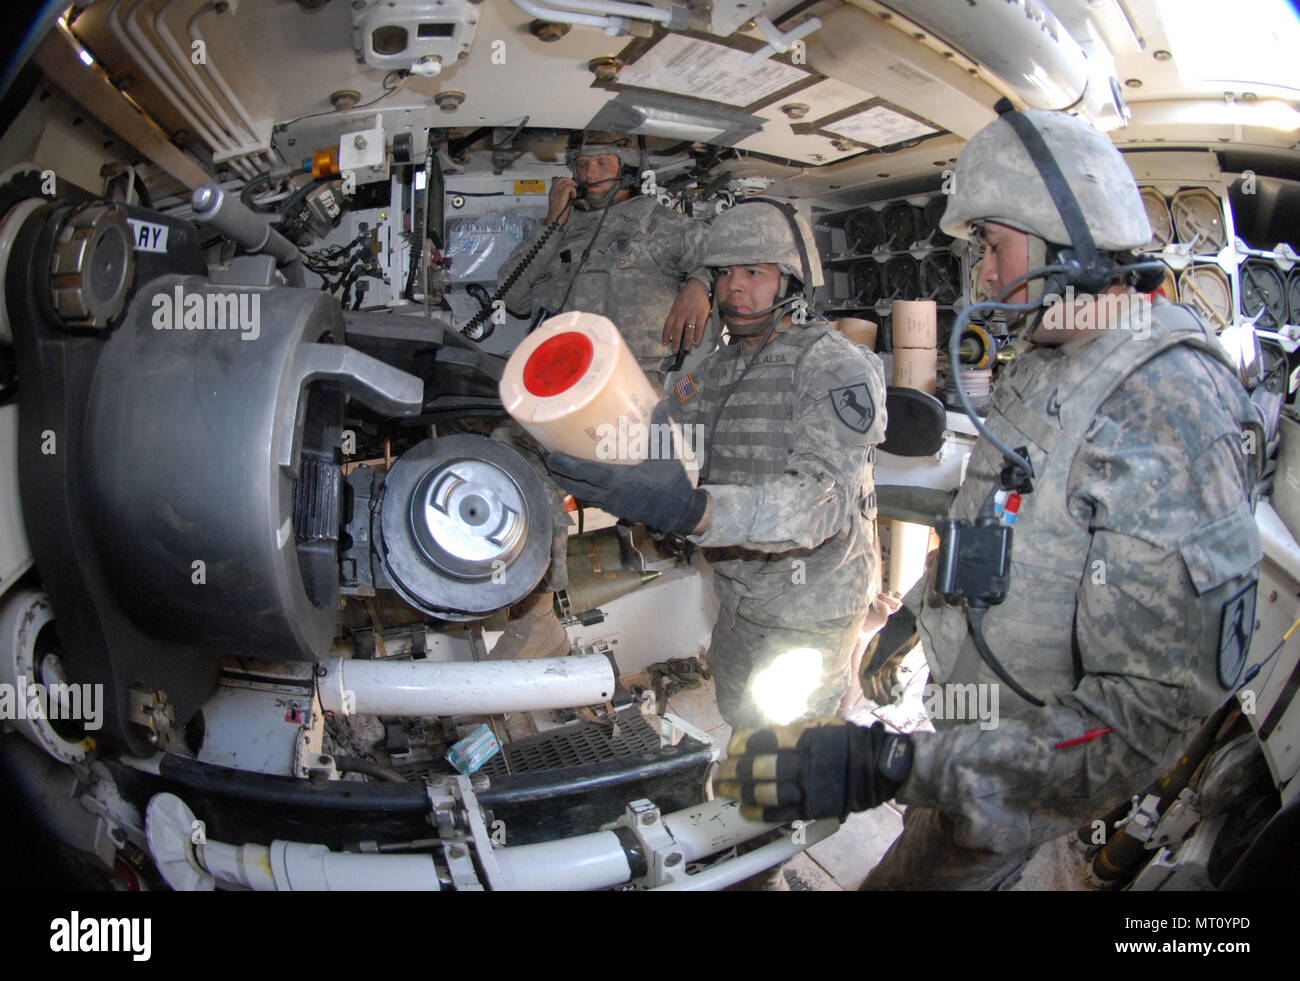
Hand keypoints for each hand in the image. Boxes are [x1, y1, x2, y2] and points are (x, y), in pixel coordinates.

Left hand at [546, 403, 707, 533]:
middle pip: (576, 486)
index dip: (566, 466)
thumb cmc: (672, 482)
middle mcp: (611, 494)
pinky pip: (592, 503)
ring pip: (581, 497)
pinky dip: (581, 494)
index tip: (552, 456)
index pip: (585, 473)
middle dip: (560, 475)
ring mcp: (612, 504)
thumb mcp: (666, 453)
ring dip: (567, 485)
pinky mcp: (615, 510)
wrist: (679, 512)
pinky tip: (577, 486)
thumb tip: (662, 401)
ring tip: (556, 473)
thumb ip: (661, 427)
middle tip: (548, 462)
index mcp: (620, 479)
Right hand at [547, 177, 577, 225]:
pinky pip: (569, 187)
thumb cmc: (557, 212)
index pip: (557, 179)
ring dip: (572, 186)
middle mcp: (554, 190)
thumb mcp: (558, 201)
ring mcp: (557, 191)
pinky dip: (573, 191)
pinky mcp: (562, 194)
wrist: (555, 218)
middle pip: (562, 178)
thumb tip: (570, 191)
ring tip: (574, 192)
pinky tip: (573, 196)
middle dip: (570, 180)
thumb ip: (562, 194)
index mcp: (552, 191)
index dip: (565, 180)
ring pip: (566, 182)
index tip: (570, 183)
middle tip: (574, 185)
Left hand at [661, 279, 711, 352]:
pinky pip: (699, 327)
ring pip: (688, 331)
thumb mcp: (677, 304)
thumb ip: (676, 315)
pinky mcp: (701, 315)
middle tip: (675, 350)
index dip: (665, 336)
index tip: (664, 343)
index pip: (668, 326)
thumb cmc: (687, 295)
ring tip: (686, 348)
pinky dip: (697, 335)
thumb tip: (674, 327)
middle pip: (677, 331)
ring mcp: (691, 315)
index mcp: (674, 312)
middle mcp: (682, 314)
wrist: (698, 286)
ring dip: (687, 341)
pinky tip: (696, 341)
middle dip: (675, 342)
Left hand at [715, 719, 912, 821]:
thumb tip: (761, 737)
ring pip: (765, 792)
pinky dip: (758, 813)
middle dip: (733, 770)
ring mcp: (808, 787)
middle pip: (758, 768)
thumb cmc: (847, 742)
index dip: (741, 744)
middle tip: (720, 771)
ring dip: (739, 792)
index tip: (730, 747)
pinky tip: (744, 810)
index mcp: (804, 737)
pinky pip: (780, 813)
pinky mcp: (812, 808)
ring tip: (724, 791)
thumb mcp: (821, 724)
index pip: (763, 739)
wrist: (879, 768)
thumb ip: (792, 730)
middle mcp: (804, 762)